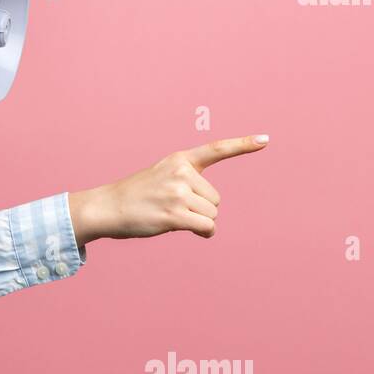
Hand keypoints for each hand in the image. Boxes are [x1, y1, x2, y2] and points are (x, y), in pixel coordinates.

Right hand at [68, 135, 269, 246]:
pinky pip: (206, 227)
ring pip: (212, 215)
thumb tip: (210, 222)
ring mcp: (178, 193)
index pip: (216, 149)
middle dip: (202, 209)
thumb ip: (187, 184)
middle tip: (173, 208)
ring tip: (171, 217)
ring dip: (199, 222)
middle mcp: (181, 173)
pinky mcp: (175, 215)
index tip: (266, 139)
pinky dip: (204, 233)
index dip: (243, 144)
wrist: (107, 207)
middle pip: (216, 199)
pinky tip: (189, 231)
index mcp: (179, 160)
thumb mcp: (161, 176)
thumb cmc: (136, 196)